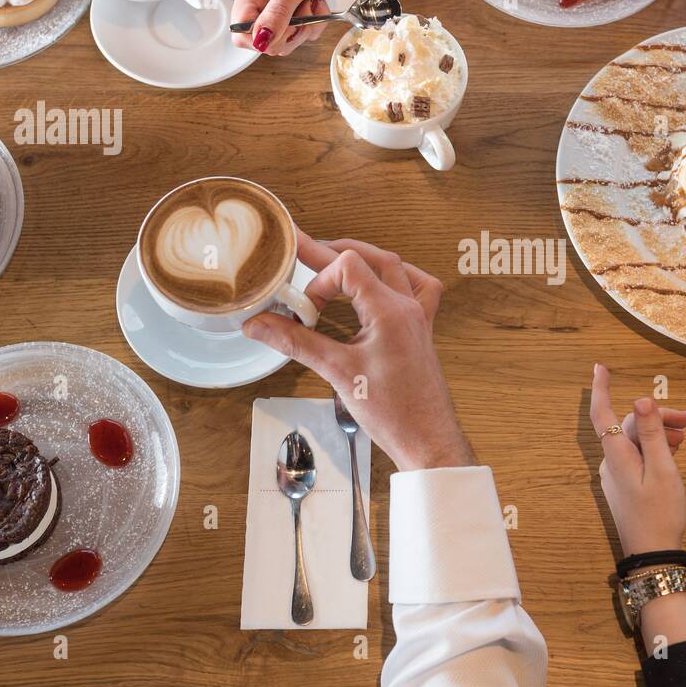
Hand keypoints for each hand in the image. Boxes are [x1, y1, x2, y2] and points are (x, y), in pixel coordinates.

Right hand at [229, 0, 346, 53]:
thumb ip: (278, 13)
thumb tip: (260, 41)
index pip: (240, 32)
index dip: (261, 39)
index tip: (284, 28)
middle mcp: (261, 2)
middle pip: (265, 42)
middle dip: (290, 34)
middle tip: (303, 11)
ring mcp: (278, 9)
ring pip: (286, 41)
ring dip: (305, 28)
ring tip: (312, 2)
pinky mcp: (295, 13)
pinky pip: (302, 34)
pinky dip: (315, 24)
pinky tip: (318, 3)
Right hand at [243, 234, 474, 471]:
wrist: (427, 439)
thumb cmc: (393, 412)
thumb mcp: (337, 372)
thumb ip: (296, 342)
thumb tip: (258, 324)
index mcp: (390, 311)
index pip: (348, 267)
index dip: (320, 280)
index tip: (304, 309)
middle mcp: (408, 306)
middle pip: (370, 258)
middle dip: (332, 253)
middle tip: (299, 248)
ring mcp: (418, 316)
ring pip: (393, 267)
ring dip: (362, 259)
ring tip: (333, 259)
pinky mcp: (421, 330)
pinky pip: (417, 288)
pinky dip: (395, 277)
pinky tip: (380, 282)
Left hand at [588, 364, 685, 556]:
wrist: (652, 554)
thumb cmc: (660, 513)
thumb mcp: (662, 470)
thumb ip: (652, 434)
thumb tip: (641, 398)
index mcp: (617, 456)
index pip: (603, 413)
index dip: (601, 388)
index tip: (600, 367)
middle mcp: (611, 463)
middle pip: (630, 426)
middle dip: (657, 416)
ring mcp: (616, 476)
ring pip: (635, 441)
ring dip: (658, 433)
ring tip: (685, 436)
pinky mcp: (624, 486)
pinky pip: (636, 456)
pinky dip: (653, 448)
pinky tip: (672, 451)